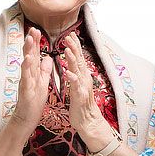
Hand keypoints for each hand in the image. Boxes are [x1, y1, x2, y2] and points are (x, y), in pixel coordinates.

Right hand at [11, 27, 52, 128]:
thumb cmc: (34, 101)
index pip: (35, 54)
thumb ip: (44, 69)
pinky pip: (26, 77)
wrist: (27, 117)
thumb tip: (48, 57)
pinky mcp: (25, 89)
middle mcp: (28, 74)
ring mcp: (26, 81)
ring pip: (26, 63)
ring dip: (28, 51)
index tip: (37, 30)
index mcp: (34, 72)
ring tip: (30, 39)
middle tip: (33, 29)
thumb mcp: (42, 82)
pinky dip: (27, 67)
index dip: (36, 42)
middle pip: (30, 55)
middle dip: (31, 42)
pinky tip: (28, 59)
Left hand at [58, 33, 113, 150]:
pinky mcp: (80, 96)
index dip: (74, 46)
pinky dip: (72, 79)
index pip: (78, 57)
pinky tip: (68, 73)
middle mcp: (84, 79)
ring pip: (78, 71)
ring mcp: (83, 87)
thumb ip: (76, 73)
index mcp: (82, 76)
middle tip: (68, 36)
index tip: (70, 35)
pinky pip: (76, 86)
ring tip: (66, 49)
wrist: (88, 121)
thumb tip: (74, 63)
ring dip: (73, 59)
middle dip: (74, 47)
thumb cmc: (80, 104)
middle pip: (79, 60)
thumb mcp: (78, 85)